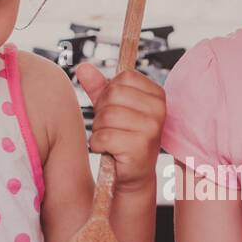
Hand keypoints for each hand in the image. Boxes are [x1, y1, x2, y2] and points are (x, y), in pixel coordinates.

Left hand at [74, 63, 164, 191]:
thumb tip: (83, 67)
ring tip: (110, 140)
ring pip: (106, 116)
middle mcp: (159, 110)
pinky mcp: (140, 147)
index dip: (110, 92)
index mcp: (157, 95)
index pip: (124, 77)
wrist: (132, 174)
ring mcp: (151, 128)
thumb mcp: (113, 108)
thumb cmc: (123, 138)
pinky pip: (104, 136)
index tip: (117, 109)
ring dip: (99, 130)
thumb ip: (99, 87)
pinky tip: (107, 150)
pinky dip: (98, 144)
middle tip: (111, 128)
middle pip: (113, 94)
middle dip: (102, 112)